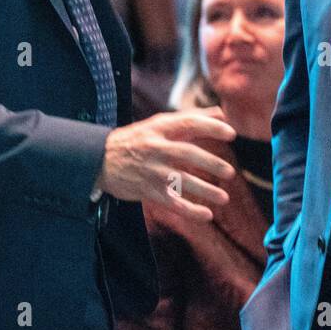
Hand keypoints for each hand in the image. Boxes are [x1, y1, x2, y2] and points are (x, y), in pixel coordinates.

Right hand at [94, 109, 236, 222]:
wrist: (99, 159)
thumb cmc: (136, 139)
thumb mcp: (158, 124)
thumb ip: (190, 118)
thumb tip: (222, 114)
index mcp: (158, 128)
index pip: (188, 123)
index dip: (210, 127)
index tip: (231, 133)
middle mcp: (155, 148)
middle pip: (186, 153)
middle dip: (210, 163)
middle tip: (230, 172)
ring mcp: (150, 170)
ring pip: (180, 181)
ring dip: (204, 191)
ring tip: (224, 198)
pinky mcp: (146, 190)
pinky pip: (171, 202)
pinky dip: (189, 211)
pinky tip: (206, 215)